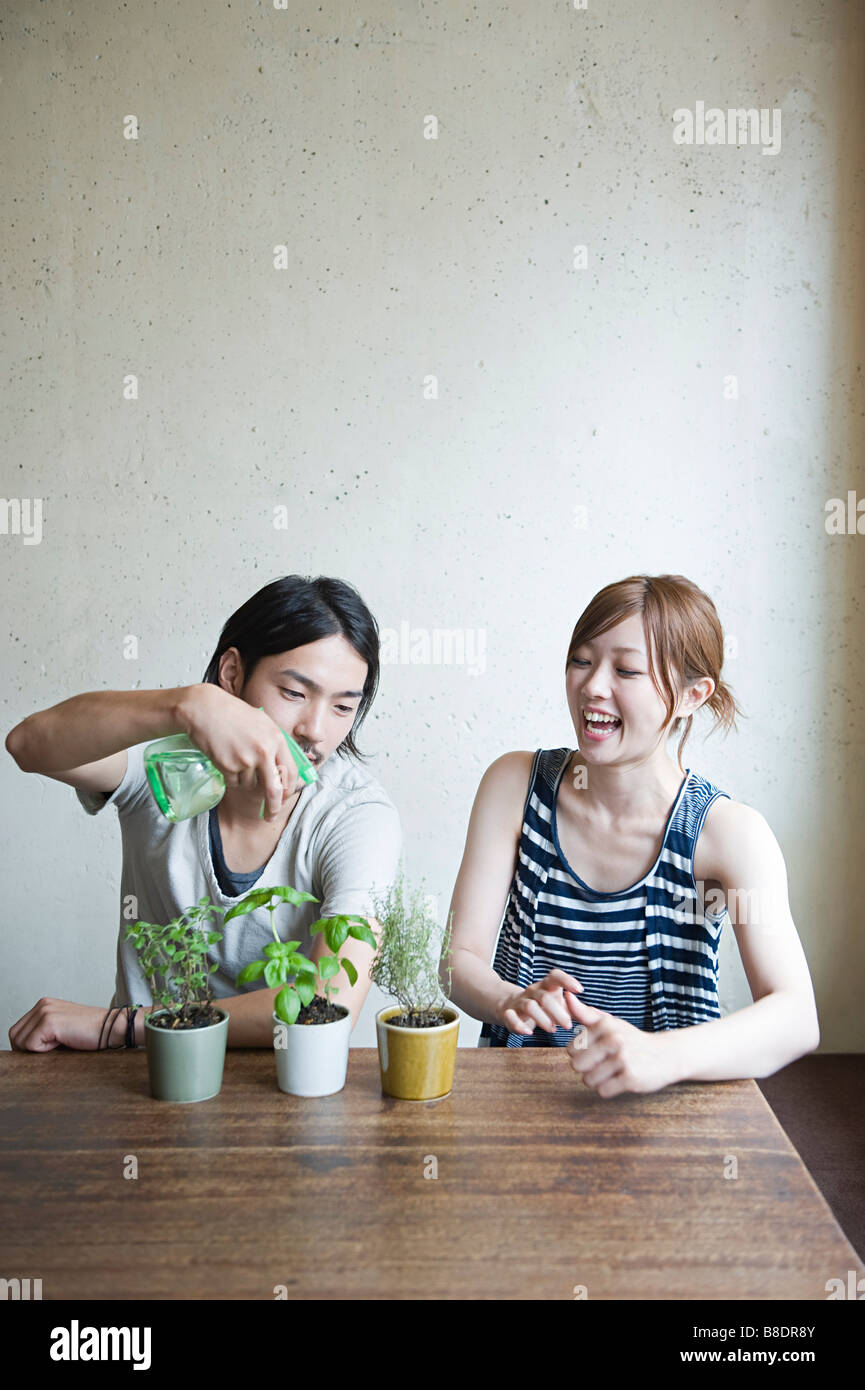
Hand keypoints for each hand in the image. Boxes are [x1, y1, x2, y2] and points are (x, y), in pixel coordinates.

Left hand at [8, 998, 132, 1051]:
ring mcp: (45, 1012)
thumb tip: (23, 1051)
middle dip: (28, 1049)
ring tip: (58, 1044)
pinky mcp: (49, 1022)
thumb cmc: (90, 1032)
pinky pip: (31, 1045)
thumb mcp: (61, 1028)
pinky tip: (62, 1043)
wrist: (111, 1027)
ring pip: (20, 1041)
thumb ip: (42, 1033)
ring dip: (37, 1050)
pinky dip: (44, 1050)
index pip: (18, 1030)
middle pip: (15, 1036)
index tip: (44, 1049)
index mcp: (44, 1005)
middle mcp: (42, 1005)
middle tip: (51, 1050)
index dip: (27, 1045)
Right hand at [177, 684, 300, 819]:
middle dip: (273, 807)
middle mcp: (264, 751)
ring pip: (249, 784)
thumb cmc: (234, 714)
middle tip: (270, 816)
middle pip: (274, 789)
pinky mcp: (228, 766)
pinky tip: (226, 758)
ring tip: (235, 756)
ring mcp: (246, 760)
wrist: (205, 709)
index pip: (291, 772)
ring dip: (243, 779)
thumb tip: (284, 770)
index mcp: (277, 739)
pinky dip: (230, 776)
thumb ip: (275, 745)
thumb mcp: (263, 723)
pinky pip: (233, 782)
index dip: (289, 789)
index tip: (285, 798)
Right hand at [500, 969, 585, 1035]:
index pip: (555, 976)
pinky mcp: (508, 1014)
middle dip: (557, 1012)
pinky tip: (529, 1033)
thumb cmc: (542, 1006)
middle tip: (568, 1026)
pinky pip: (511, 1017)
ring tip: (552, 1030)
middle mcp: (532, 991)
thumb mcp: (558, 1003)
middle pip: (544, 997)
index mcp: (546, 986)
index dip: (567, 980)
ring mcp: (519, 1002)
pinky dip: (519, 1025)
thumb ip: (574, 1008)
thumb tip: (594, 1015)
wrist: (511, 1006)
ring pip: (529, 1006)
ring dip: (542, 1019)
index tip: (580, 990)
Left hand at [565, 997, 677, 1096]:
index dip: (581, 1054)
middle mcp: (613, 1039)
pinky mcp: (630, 1078)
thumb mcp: (610, 1023)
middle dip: (587, 1069)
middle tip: (604, 1064)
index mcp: (604, 1025)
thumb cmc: (631, 1039)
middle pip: (577, 1065)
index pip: (571, 1049)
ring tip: (612, 1072)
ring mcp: (623, 1059)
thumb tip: (566, 995)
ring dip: (598, 1080)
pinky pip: (603, 1091)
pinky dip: (608, 1090)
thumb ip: (585, 1013)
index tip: (596, 1051)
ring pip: (588, 1080)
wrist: (666, 1055)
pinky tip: (620, 1080)